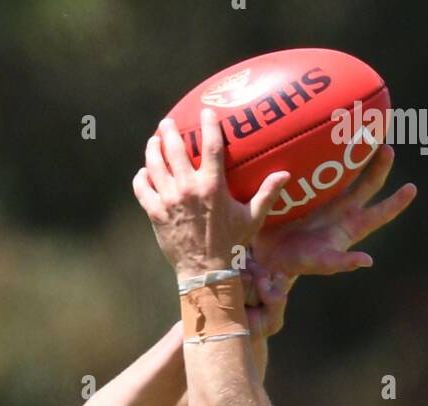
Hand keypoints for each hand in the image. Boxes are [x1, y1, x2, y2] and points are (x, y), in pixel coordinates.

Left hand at [133, 109, 289, 277]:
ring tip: (154, 141)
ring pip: (154, 164)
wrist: (205, 273)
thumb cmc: (231, 245)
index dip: (209, 124)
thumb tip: (286, 174)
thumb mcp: (251, 219)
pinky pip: (142, 188)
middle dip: (169, 131)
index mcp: (212, 186)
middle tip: (168, 123)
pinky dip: (141, 177)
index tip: (206, 112)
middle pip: (174, 148)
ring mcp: (168, 200)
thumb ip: (266, 194)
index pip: (210, 145)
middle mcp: (188, 189)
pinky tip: (144, 172)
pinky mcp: (155, 213)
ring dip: (152, 149)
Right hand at [251, 144, 415, 282]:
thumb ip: (342, 263)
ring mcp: (327, 197)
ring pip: (348, 170)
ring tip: (363, 130)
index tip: (412, 188)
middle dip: (380, 164)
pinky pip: (322, 168)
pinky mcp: (309, 188)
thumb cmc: (296, 262)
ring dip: (357, 152)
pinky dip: (328, 154)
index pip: (380, 214)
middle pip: (369, 183)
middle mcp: (344, 208)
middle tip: (386, 146)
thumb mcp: (319, 264)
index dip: (396, 202)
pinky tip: (329, 136)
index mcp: (351, 226)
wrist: (268, 251)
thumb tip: (367, 261)